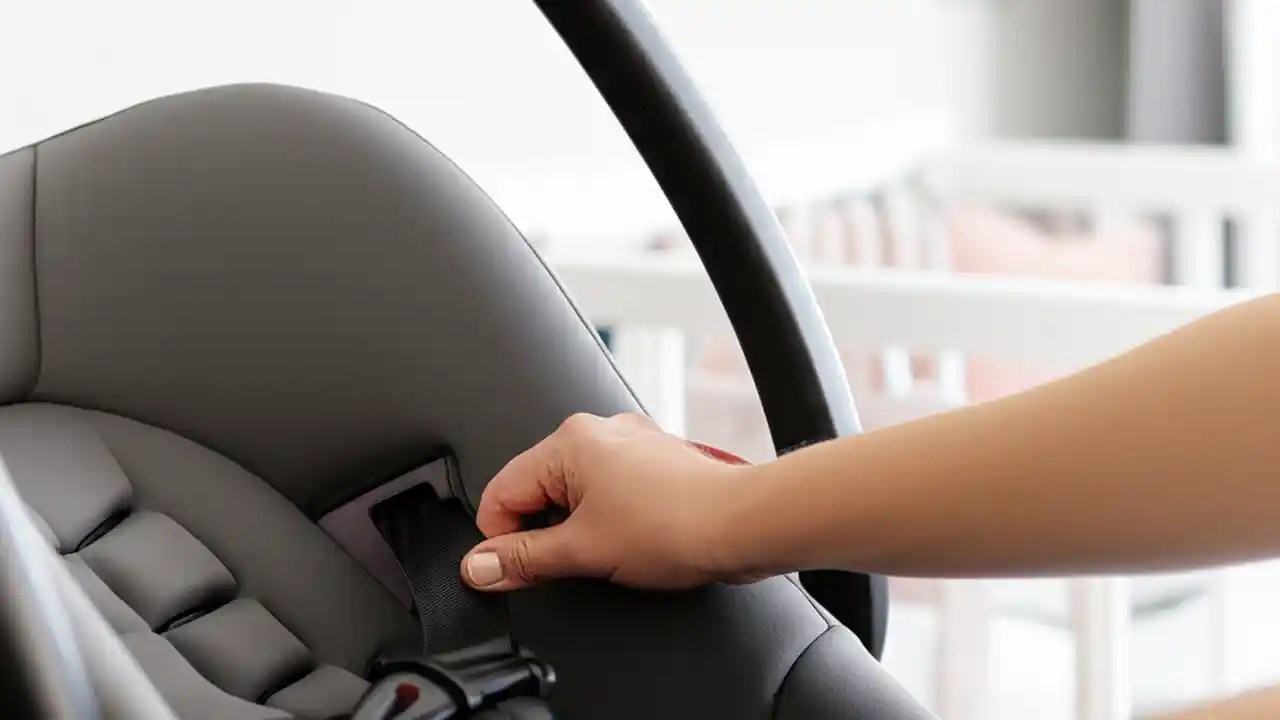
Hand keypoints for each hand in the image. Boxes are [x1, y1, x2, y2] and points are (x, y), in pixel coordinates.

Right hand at [460, 412, 764, 590]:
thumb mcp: (584, 551)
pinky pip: (607, 491)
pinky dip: (607, 518)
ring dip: (578, 527)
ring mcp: (627, 444)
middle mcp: (597, 432)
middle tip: (572, 561)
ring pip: (573, 493)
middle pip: (536, 490)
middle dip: (544, 532)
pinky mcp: (651, 462)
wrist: (745, 523)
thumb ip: (524, 559)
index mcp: (569, 441)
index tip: (513, 569)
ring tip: (611, 549)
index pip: (501, 492)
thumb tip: (481, 566)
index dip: (501, 538)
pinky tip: (631, 539)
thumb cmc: (679, 524)